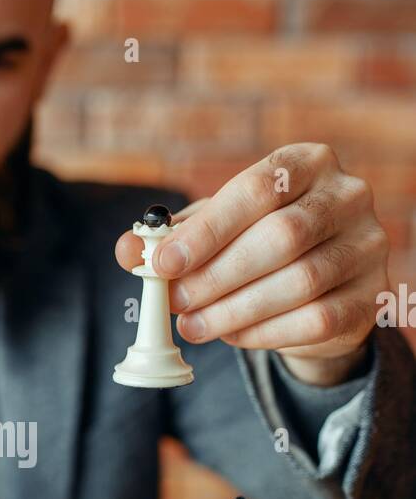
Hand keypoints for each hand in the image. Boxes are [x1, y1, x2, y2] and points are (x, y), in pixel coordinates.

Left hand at [115, 144, 388, 385]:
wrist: (318, 285)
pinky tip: (231, 336)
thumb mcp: (213, 230)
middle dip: (218, 275)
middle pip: (282, 237)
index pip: (257, 189)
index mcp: (308, 163)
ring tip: (194, 325)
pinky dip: (264, 332)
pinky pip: (316, 320)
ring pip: (300, 282)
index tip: (162, 264)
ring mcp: (367, 246)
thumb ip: (171, 237)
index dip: (206, 230)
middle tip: (176, 301)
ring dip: (235, 310)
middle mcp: (348, 196)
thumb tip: (127, 249)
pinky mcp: (371, 296)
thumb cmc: (256, 243)